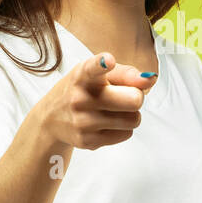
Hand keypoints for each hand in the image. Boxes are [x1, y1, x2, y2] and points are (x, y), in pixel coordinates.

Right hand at [33, 51, 157, 150]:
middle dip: (137, 97)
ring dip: (131, 114)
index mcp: (83, 75)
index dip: (103, 64)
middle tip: (126, 96)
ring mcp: (83, 121)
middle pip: (134, 100)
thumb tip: (150, 79)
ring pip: (134, 119)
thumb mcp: (96, 73)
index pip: (93, 68)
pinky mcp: (88, 141)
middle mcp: (80, 98)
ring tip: (115, 110)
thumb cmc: (81, 90)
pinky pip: (127, 134)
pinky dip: (123, 128)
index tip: (108, 61)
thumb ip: (126, 73)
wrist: (51, 119)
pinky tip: (107, 123)